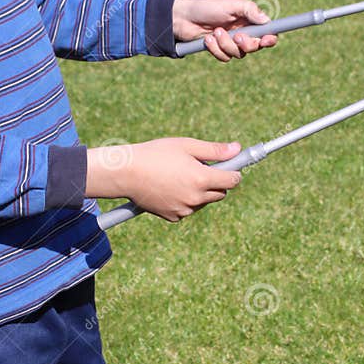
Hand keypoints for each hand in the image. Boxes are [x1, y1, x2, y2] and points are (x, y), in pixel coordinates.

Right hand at [86, 139, 241, 221]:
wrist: (125, 173)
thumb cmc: (156, 154)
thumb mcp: (187, 146)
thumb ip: (214, 150)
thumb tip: (237, 150)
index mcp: (201, 179)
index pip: (232, 180)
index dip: (234, 172)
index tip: (230, 167)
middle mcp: (195, 198)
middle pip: (221, 193)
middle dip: (216, 182)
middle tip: (201, 169)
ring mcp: (185, 209)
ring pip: (204, 202)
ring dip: (201, 192)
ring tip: (180, 177)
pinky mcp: (174, 217)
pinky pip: (188, 209)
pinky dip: (186, 200)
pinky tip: (170, 188)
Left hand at [172, 0, 277, 61]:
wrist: (183, 17)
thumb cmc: (207, 6)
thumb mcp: (231, 4)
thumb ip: (250, 11)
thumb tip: (267, 21)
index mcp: (248, 20)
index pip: (266, 32)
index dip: (270, 39)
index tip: (266, 40)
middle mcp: (242, 32)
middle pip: (255, 47)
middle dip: (247, 44)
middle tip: (237, 36)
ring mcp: (231, 43)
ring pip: (239, 54)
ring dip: (226, 44)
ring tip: (215, 32)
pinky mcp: (220, 50)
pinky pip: (225, 58)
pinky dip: (216, 50)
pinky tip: (208, 39)